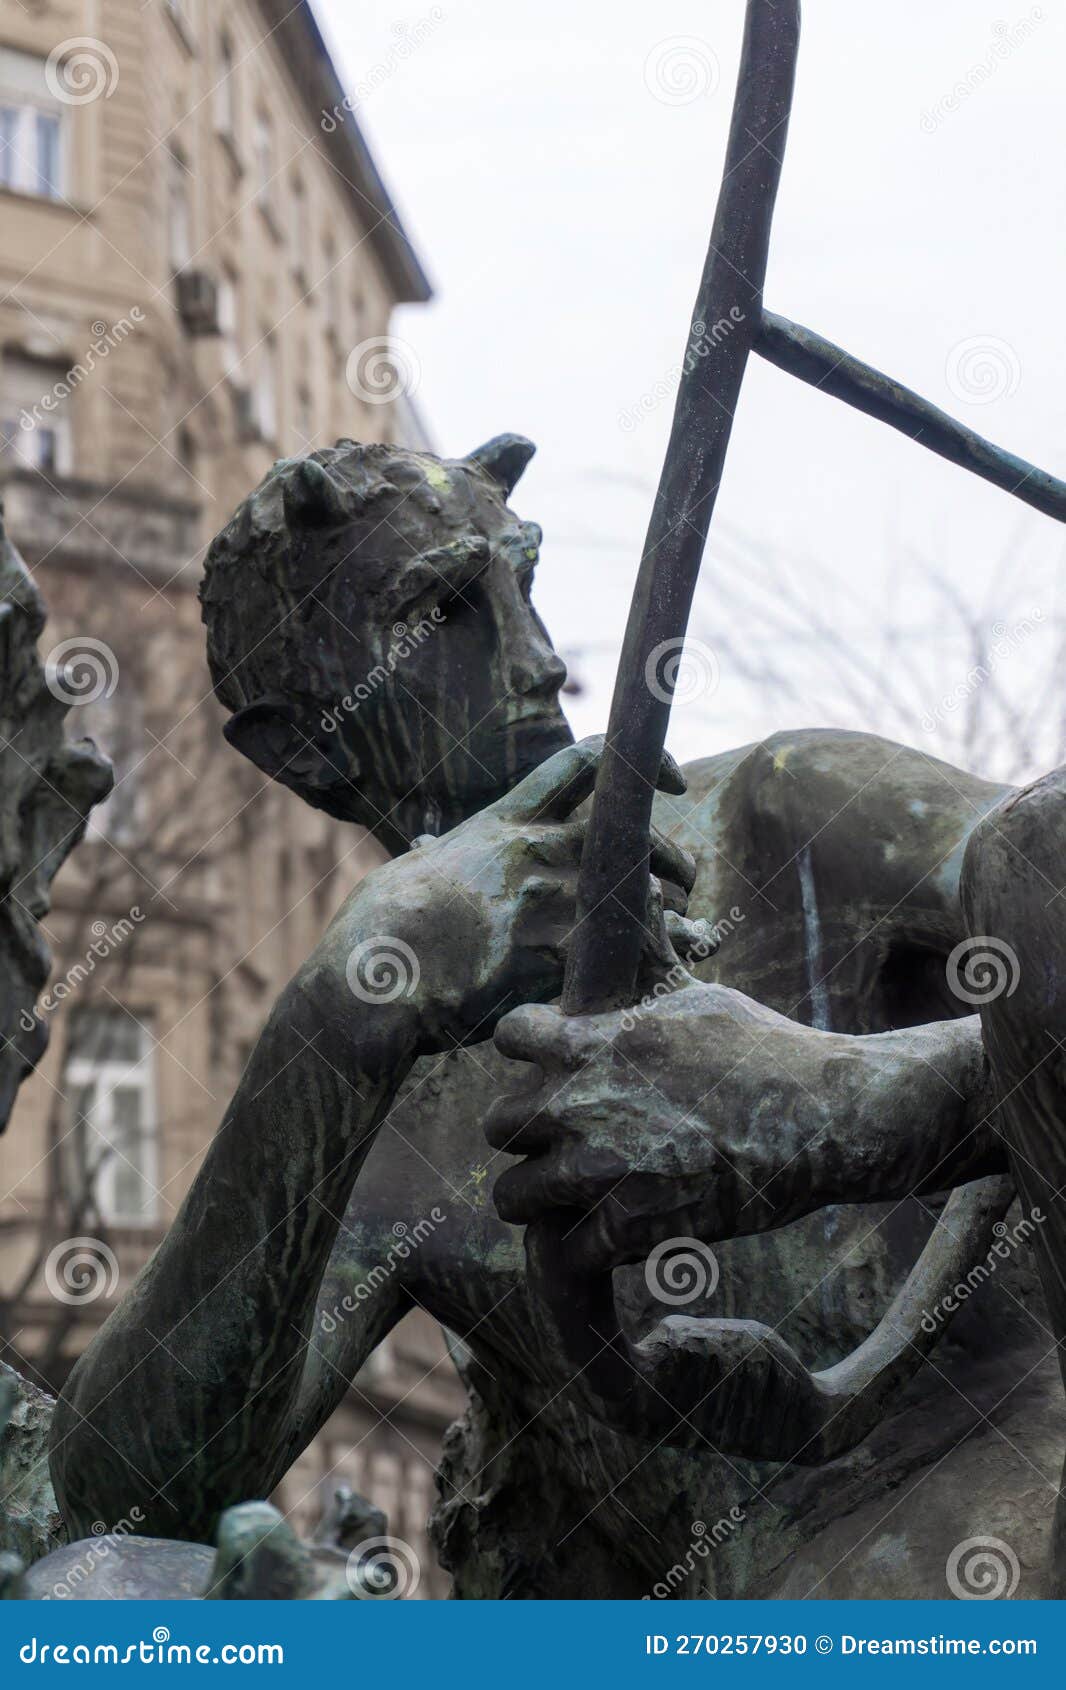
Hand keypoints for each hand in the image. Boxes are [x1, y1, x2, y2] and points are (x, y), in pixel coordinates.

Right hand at [345, 737, 697, 1050]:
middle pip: (632, 828)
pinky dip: (654, 960)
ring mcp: (541, 898)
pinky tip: (668, 970)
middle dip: (670, 851)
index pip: (587, 762)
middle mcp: (531, 850)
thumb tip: (430, 847)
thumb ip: (437, 854)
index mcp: (502, 821)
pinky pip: (622, 952)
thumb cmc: (378, 929)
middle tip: (686, 877)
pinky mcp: (548, 953)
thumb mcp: (412, 871)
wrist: (371, 980)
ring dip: (673, 912)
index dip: (640, 762)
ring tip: (690, 930)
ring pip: (639, 890)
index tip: (669, 781)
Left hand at [485, 978, 901, 1267]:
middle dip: (525, 1131)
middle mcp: (581, 1105)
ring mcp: (601, 1169)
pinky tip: (617, 1232)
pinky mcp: (632, 1226)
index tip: (548, 1062)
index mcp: (592, 1042)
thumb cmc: (766, 1049)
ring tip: (569, 1196)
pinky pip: (571, 1250)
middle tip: (560, 1138)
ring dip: (540, 1196)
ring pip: (514, 1197)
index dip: (526, 1049)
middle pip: (498, 1124)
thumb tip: (642, 894)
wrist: (823, 1116)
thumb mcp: (698, 996)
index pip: (509, 1036)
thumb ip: (646, 976)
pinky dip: (590, 1246)